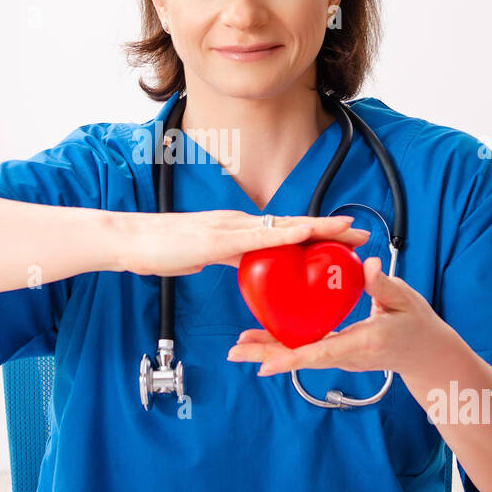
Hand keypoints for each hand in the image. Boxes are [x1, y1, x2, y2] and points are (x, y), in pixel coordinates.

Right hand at [120, 211, 370, 278]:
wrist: (129, 241)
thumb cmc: (158, 251)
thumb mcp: (202, 258)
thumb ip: (225, 260)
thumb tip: (242, 267)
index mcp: (236, 230)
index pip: (284, 232)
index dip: (316, 234)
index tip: (343, 238)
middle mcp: (239, 224)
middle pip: (294, 226)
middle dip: (330, 231)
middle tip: (362, 233)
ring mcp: (231, 228)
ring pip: (284, 227)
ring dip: (320, 229)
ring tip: (349, 231)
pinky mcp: (220, 238)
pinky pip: (260, 236)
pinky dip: (287, 234)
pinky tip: (307, 234)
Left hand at [226, 256, 444, 376]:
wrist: (428, 354)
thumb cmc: (418, 325)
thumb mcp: (406, 300)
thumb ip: (384, 284)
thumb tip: (367, 264)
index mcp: (362, 343)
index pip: (321, 352)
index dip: (289, 358)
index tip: (263, 365)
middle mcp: (347, 355)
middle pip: (300, 358)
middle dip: (265, 356)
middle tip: (233, 353)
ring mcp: (342, 357)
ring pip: (300, 356)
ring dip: (268, 352)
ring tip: (239, 347)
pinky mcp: (339, 353)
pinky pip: (307, 351)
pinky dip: (284, 346)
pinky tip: (264, 340)